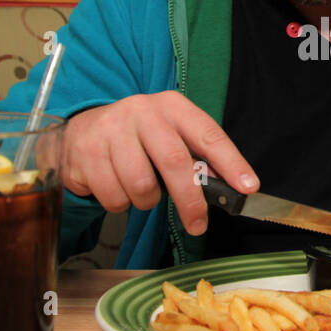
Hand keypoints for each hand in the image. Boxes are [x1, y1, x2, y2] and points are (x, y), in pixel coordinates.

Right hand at [61, 91, 257, 234]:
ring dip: (145, 201)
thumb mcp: (170, 135)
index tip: (248, 187)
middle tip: (198, 225)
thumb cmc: (138, 137)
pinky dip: (119, 203)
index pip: (208, 134)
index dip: (231, 162)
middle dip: (190, 201)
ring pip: (141, 186)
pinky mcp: (86, 152)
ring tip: (140, 189)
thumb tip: (230, 187)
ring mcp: (111, 130)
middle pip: (174, 162)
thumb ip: (197, 157)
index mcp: (171, 106)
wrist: (83, 129)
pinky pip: (114, 197)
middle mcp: (142, 112)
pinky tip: (115, 185)